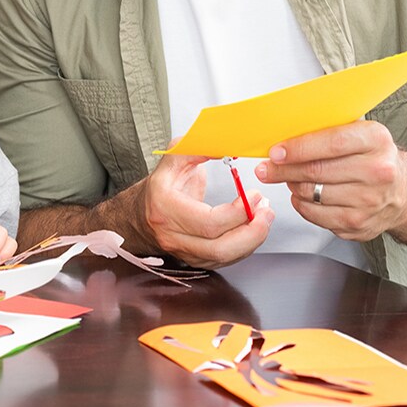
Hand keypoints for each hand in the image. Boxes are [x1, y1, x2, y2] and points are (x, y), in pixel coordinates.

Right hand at [144, 154, 273, 268]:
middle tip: (267, 212)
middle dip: (252, 232)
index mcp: (166, 208)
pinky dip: (244, 246)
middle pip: (220, 248)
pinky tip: (251, 229)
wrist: (140, 213)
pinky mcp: (194, 260)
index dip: (238, 212)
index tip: (254, 196)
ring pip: (224, 257)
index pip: (208, 222)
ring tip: (264, 218)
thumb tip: (226, 146)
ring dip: (252, 240)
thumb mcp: (174, 157)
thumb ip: (199, 147)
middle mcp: (172, 236)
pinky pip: (225, 260)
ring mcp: (183, 251)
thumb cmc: (160, 186)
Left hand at [255, 121, 406, 241]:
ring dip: (293, 186)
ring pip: (311, 194)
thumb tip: (284, 134)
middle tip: (266, 168)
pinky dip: (302, 205)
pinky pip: (316, 216)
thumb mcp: (360, 133)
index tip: (275, 153)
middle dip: (283, 170)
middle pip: (316, 172)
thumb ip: (328, 131)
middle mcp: (378, 172)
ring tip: (290, 178)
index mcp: (376, 141)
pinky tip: (304, 195)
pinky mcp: (359, 225)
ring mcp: (370, 202)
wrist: (404, 191)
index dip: (298, 149)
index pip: (331, 144)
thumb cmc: (374, 157)